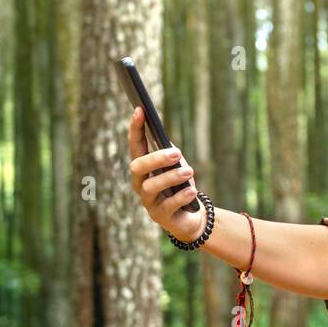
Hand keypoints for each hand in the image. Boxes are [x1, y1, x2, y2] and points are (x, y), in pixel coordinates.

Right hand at [127, 106, 204, 241]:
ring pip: (151, 186)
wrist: (190, 216)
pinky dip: (181, 196)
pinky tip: (192, 191)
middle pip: (137, 167)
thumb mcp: (177, 167)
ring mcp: (148, 201)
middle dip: (156, 158)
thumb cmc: (181, 187)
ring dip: (171, 177)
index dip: (135, 128)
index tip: (140, 110)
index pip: (136, 145)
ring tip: (189, 172)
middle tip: (177, 153)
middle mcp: (140, 184)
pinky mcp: (160, 217)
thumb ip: (171, 156)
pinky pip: (168, 205)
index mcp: (143, 168)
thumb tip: (170, 148)